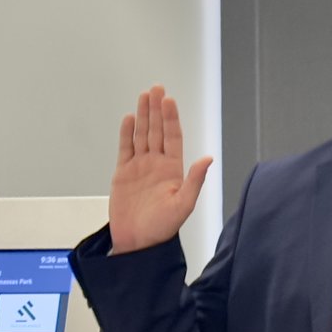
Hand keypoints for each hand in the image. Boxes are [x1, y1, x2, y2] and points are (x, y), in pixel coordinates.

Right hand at [108, 86, 212, 253]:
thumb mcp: (183, 205)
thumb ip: (195, 181)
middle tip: (156, 89)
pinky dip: (126, 133)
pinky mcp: (123, 173)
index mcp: (172, 169)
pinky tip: (130, 119)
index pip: (172, 137)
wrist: (138, 243)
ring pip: (142, 135)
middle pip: (157, 130)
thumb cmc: (162, 228)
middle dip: (157, 109)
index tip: (168, 101)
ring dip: (143, 116)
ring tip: (144, 97)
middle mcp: (157, 164)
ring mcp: (140, 167)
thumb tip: (208, 159)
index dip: (171, 118)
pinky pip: (125, 148)